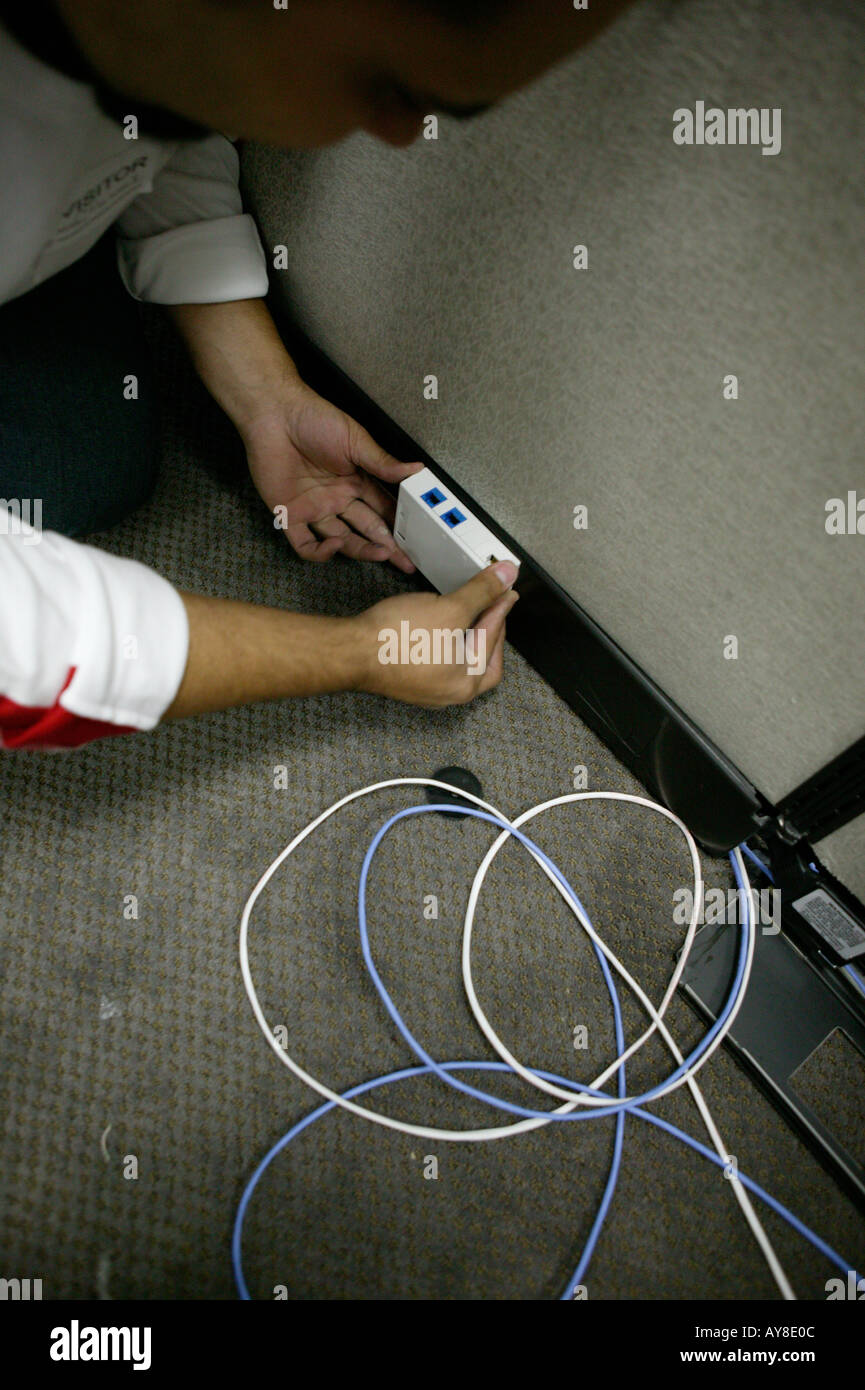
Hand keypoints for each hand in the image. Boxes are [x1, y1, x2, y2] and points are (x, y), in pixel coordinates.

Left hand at [241, 380, 422, 571]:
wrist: (276, 414)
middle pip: (366, 529)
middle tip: (406, 559)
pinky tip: (336, 544)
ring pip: (342, 540)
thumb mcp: (356, 441)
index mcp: (355, 482)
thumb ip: (383, 463)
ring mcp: (315, 509)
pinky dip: (322, 552)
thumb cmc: (314, 419)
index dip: (399, 524)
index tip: (418, 537)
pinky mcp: (290, 515)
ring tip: (382, 553)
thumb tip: (416, 470)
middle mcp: (337, 499)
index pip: (382, 509)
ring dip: (363, 550)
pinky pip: (306, 545)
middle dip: (387, 545)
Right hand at [352, 562, 519, 706]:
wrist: (352, 651)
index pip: (493, 639)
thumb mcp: (451, 607)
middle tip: (491, 606)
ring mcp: (427, 689)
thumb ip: (482, 592)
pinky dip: (445, 643)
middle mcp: (450, 693)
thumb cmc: (399, 638)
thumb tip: (507, 576)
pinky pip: (438, 662)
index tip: (504, 588)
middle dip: (489, 630)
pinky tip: (439, 626)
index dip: (500, 607)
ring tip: (467, 613)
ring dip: (466, 636)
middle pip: (483, 658)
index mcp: (468, 683)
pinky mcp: (409, 680)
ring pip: (459, 661)